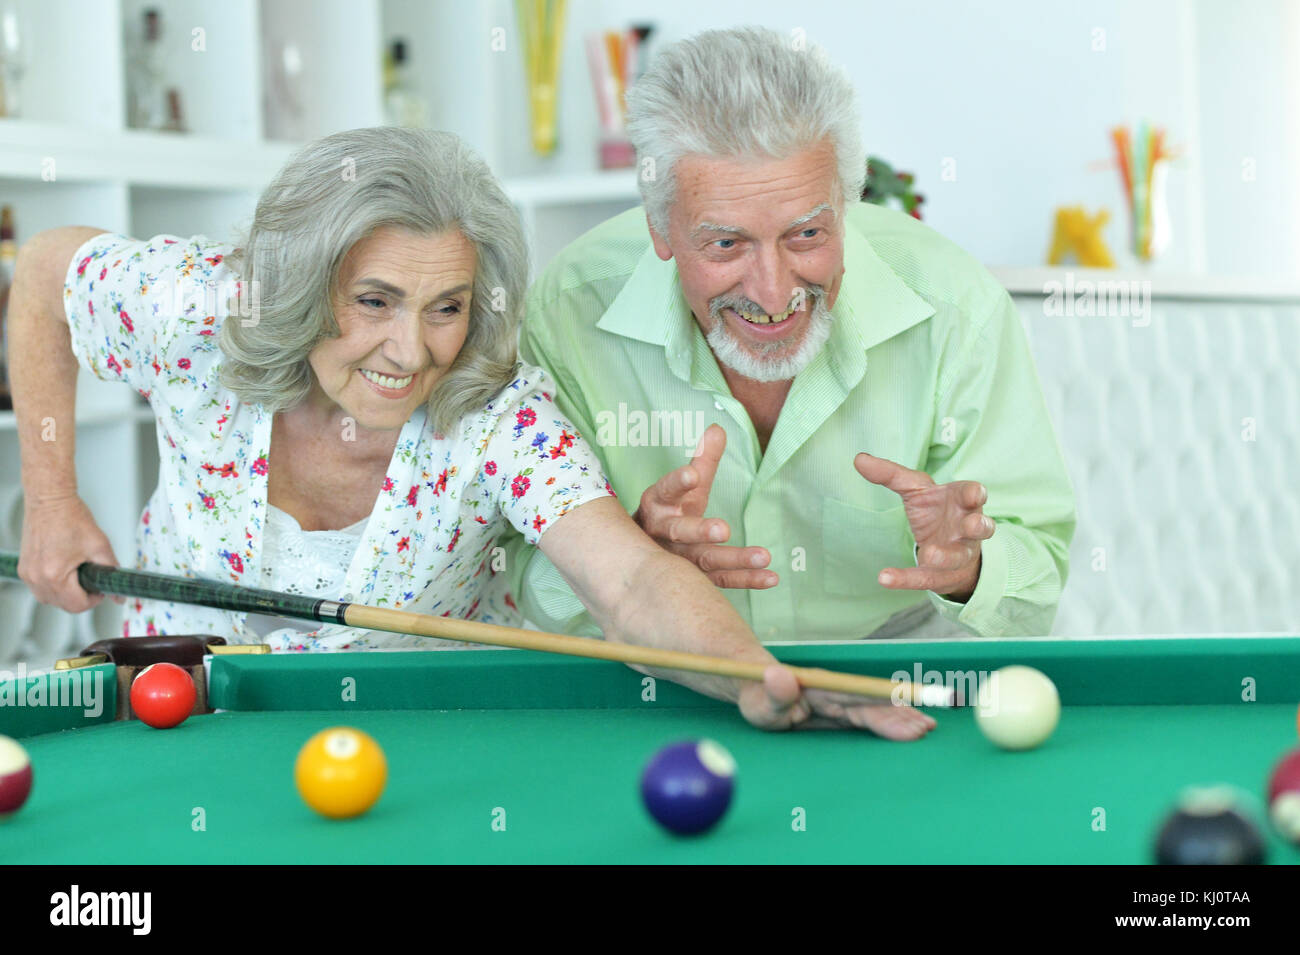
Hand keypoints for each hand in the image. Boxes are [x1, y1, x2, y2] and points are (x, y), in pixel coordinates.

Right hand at [17, 495, 122, 611]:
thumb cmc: (71, 519)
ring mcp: (27, 574)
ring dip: (67, 594)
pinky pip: (40, 589)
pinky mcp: (24, 569)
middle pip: (63, 605)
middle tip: (91, 579)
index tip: (100, 588)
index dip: (94, 600)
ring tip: (78, 573)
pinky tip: (65, 571)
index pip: (77, 606)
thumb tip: (119, 596)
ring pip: (50, 599)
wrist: (50, 501)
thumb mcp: (100, 546)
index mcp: (54, 575)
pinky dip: (54, 586)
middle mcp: (36, 578)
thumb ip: (111, 573)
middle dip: (81, 597)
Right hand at [632, 424, 776, 588]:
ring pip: (704, 561)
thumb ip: (703, 460)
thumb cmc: (670, 511)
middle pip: (681, 532)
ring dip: (734, 559)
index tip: (691, 475)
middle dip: (701, 530)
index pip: (666, 490)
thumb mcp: (683, 486)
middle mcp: (662, 533)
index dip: (677, 483)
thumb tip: (717, 428)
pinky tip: (772, 578)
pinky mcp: (693, 579)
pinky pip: (721, 580)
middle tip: (724, 528)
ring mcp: (677, 560)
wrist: (639, 554)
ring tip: (763, 556)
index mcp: (657, 504)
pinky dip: (746, 579)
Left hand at [737, 664, 936, 738]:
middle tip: (925, 729)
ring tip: (928, 728)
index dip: (880, 696)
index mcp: (821, 687)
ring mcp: (840, 699)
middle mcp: (836, 690)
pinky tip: (912, 725)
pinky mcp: (841, 710)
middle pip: (872, 703)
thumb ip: (773, 692)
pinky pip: (870, 714)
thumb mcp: (758, 700)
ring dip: (901, 717)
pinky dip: (893, 719)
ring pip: (876, 708)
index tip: (904, 699)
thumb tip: (779, 674)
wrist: (756, 686)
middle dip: (899, 715)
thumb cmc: (757, 696)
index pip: (855, 691)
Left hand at [854, 452, 992, 600]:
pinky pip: (925, 578)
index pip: (973, 495)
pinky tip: (885, 578)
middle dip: (979, 526)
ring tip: (929, 555)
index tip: (975, 493)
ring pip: (958, 556)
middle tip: (973, 524)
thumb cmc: (937, 511)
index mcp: (963, 502)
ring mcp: (958, 554)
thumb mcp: (916, 490)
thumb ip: (891, 475)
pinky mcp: (941, 575)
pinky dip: (905, 579)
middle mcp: (967, 529)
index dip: (975, 494)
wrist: (950, 549)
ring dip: (946, 556)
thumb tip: (859, 458)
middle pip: (980, 527)